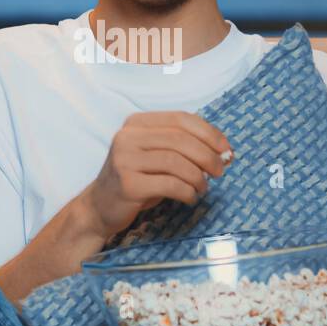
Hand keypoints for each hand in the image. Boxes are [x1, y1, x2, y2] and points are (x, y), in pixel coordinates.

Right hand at [78, 111, 232, 241]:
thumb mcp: (157, 155)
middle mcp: (127, 136)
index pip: (181, 118)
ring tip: (203, 188)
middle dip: (208, 156)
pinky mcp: (128, 184)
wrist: (100, 206)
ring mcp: (125, 160)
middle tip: (220, 172)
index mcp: (136, 123)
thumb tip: (225, 151)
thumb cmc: (137, 179)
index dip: (209, 133)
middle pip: (180, 140)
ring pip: (176, 162)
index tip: (226, 149)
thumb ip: (184, 147)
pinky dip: (187, 191)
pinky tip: (190, 197)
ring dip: (198, 177)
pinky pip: (169, 184)